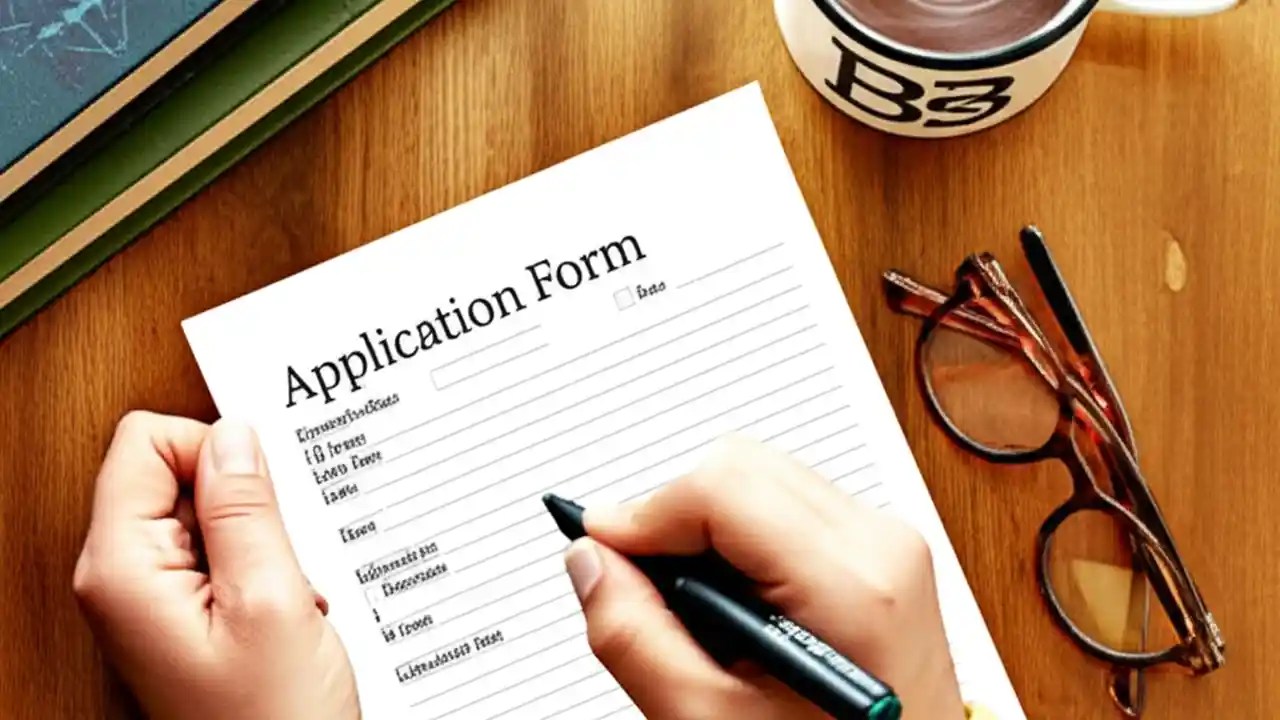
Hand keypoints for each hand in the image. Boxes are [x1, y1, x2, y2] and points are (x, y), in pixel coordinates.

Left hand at [73, 412, 359, 718]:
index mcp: (123, 568)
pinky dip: (262, 564)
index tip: (263, 497)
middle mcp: (123, 578)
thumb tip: (234, 435)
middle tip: (282, 555)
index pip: (145, 443)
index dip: (214, 452)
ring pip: (205, 513)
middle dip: (243, 500)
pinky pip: (219, 552)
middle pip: (173, 473)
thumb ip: (246, 508)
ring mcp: (152, 598)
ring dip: (260, 537)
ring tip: (286, 591)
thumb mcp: (272, 601)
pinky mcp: (183, 614)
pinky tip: (286, 606)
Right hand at [563, 435, 964, 719]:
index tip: (604, 552)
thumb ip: (636, 638)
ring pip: (758, 476)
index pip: (720, 485)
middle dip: (674, 517)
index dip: (645, 513)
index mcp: (850, 583)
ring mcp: (886, 541)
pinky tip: (737, 602)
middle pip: (738, 467)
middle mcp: (878, 543)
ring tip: (699, 608)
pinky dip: (740, 537)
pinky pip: (787, 501)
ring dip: (706, 528)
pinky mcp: (881, 547)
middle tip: (646, 588)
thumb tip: (590, 563)